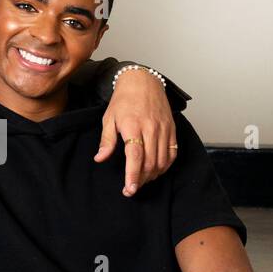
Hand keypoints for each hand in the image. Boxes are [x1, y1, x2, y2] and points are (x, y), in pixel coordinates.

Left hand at [95, 68, 177, 195]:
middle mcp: (151, 128)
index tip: (130, 189)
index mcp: (132, 125)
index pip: (135, 156)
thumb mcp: (109, 118)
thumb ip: (106, 140)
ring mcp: (163, 129)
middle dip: (141, 179)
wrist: (143, 82)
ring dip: (153, 175)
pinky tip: (156, 170)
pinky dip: (165, 166)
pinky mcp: (171, 129)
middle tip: (132, 188)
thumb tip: (100, 158)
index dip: (133, 175)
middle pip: (150, 162)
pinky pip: (172, 153)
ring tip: (142, 179)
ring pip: (162, 160)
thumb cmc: (124, 100)